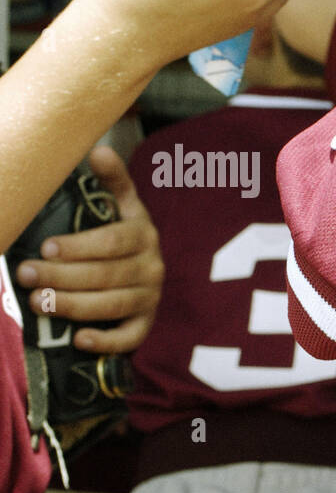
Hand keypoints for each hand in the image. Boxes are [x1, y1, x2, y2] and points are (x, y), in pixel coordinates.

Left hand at [15, 147, 163, 354]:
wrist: (142, 270)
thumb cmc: (118, 235)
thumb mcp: (121, 205)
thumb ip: (113, 181)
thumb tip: (100, 151)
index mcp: (144, 234)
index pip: (114, 241)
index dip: (80, 246)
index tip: (46, 246)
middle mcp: (152, 267)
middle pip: (108, 275)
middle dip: (63, 276)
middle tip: (25, 274)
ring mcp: (150, 298)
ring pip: (113, 305)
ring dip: (74, 305)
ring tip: (38, 302)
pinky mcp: (146, 324)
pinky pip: (131, 337)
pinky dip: (107, 341)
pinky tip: (80, 339)